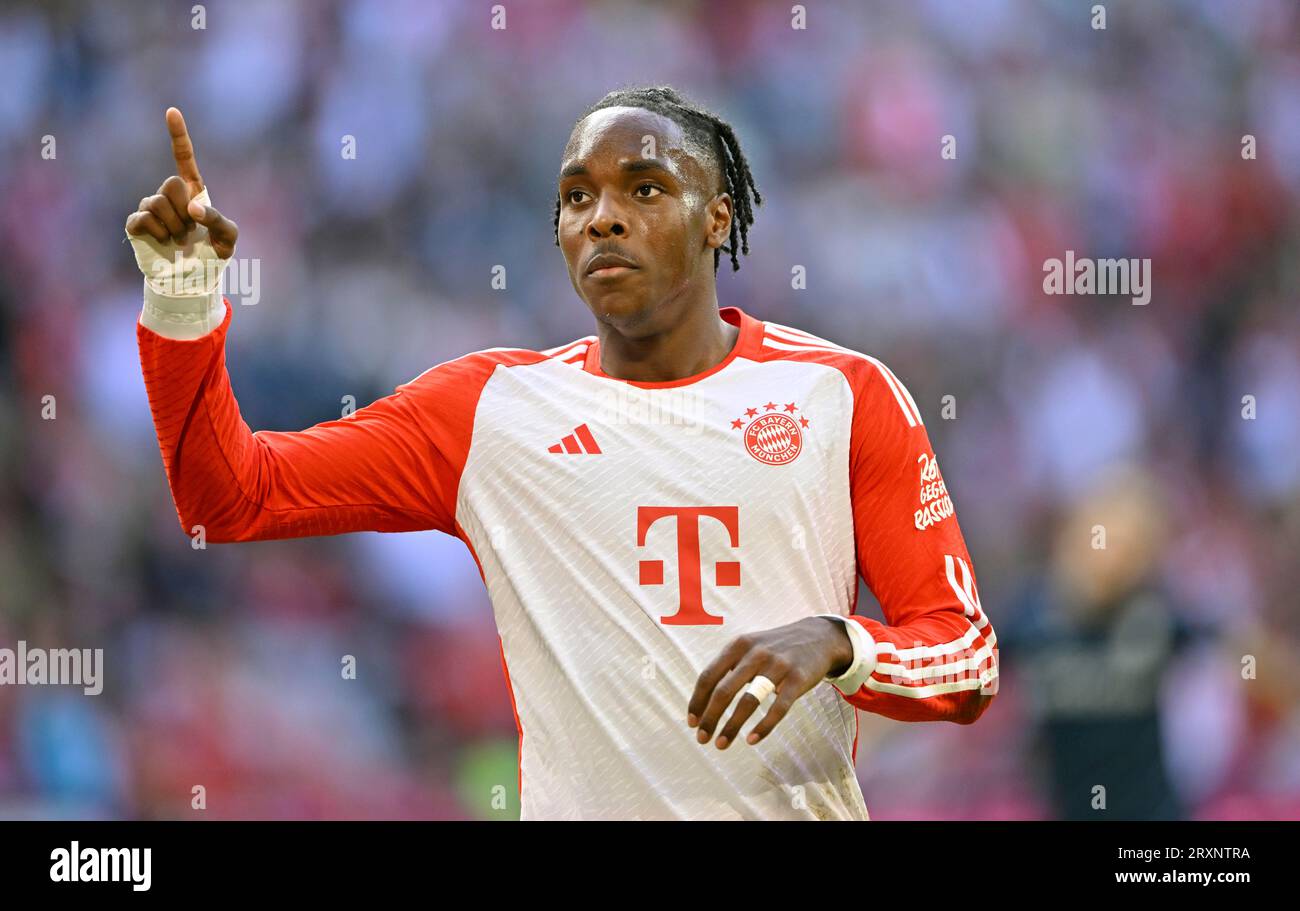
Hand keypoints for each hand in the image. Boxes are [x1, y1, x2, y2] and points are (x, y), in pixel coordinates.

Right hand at [125, 107, 237, 259]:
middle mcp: (168, 195)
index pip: (184, 158)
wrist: (192, 280)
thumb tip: (193, 209)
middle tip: (190, 230)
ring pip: (157, 202)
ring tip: (179, 239)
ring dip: (174, 226)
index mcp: (192, 192)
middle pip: (171, 184)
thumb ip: (218, 220)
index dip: (178, 136)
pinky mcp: (136, 224)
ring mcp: (150, 208)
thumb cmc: (212, 255)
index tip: (172, 111)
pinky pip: (144, 219)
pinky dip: (159, 233)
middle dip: (184, 210)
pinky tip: (164, 242)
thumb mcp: (228, 238)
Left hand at [687, 617, 852, 749]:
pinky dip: (763, 727)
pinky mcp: (798, 680)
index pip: (708, 676)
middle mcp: (755, 653)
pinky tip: (752, 740)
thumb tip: (702, 702)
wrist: (818, 637)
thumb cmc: (775, 648)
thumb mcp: (749, 647)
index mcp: (738, 645)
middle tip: (702, 738)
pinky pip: (778, 708)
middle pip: (724, 691)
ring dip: (731, 726)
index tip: (692, 723)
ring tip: (721, 744)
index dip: (697, 701)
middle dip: (710, 718)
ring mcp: (777, 666)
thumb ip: (728, 668)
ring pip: (748, 701)